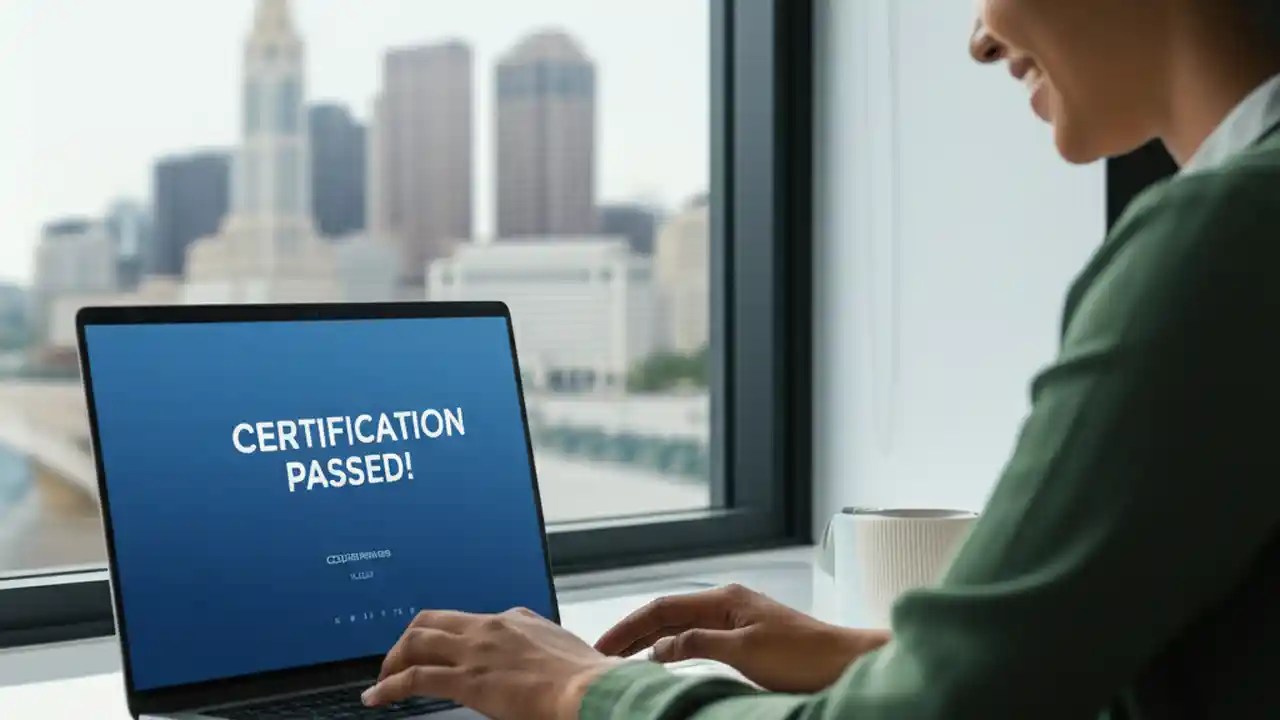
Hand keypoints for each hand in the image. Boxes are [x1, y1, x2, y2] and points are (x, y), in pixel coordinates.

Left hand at [363, 608, 621, 719]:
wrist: (590, 690)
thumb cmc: (587, 680)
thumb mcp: (564, 653)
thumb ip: (542, 653)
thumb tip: (542, 667)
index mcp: (516, 619)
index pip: (470, 620)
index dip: (448, 636)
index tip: (442, 652)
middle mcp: (490, 627)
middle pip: (432, 620)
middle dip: (409, 639)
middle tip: (398, 661)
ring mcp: (476, 651)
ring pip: (416, 642)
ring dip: (393, 660)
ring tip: (383, 680)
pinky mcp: (467, 680)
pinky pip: (414, 678)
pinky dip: (389, 686)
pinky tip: (377, 696)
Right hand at [595, 584, 889, 692]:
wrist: (847, 664)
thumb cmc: (804, 656)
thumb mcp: (745, 651)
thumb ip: (698, 644)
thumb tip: (659, 647)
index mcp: (725, 599)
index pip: (662, 608)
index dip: (629, 627)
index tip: (602, 646)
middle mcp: (728, 603)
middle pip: (668, 614)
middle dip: (633, 633)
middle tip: (602, 655)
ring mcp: (738, 620)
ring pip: (682, 626)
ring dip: (651, 641)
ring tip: (623, 659)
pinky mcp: (748, 638)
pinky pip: (698, 639)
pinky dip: (674, 648)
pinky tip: (665, 662)